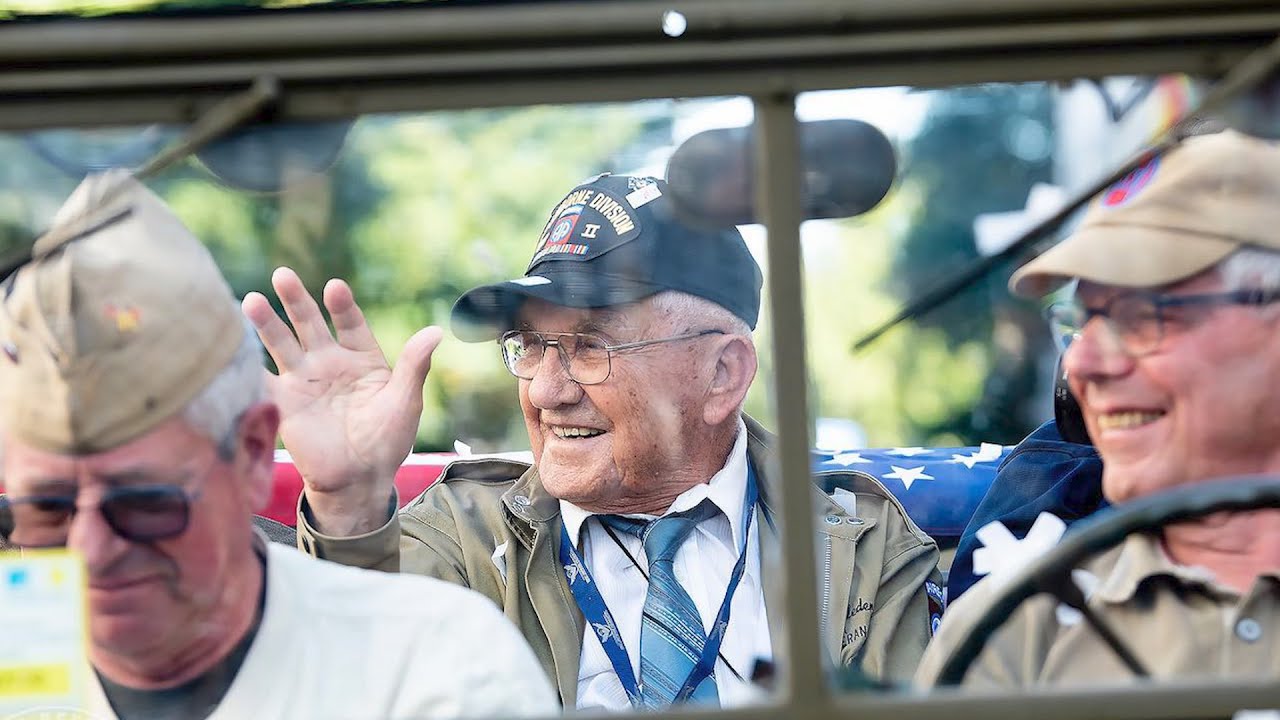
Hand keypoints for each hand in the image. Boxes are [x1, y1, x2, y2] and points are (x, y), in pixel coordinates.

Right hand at [242, 267, 443, 535]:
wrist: (358, 480)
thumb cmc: (387, 440)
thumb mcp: (405, 401)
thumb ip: (414, 366)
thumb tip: (437, 331)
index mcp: (361, 358)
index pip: (350, 322)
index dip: (342, 305)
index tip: (335, 287)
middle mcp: (329, 362)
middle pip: (309, 324)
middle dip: (296, 300)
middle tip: (283, 275)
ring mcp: (303, 381)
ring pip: (281, 344)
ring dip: (266, 323)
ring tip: (250, 301)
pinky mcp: (282, 403)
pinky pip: (260, 379)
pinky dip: (246, 364)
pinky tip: (231, 344)